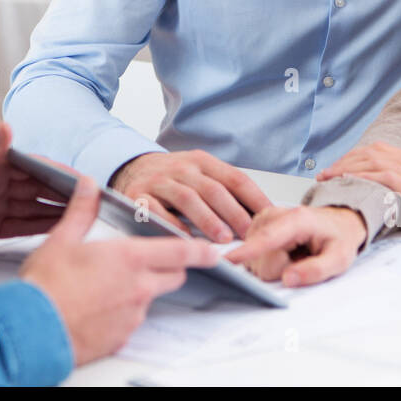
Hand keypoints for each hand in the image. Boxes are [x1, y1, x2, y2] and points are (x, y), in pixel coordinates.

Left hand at [0, 123, 65, 264]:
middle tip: (89, 201)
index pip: (32, 167)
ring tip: (79, 216)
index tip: (79, 179)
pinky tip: (55, 228)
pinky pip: (20, 224)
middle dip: (61, 194)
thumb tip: (7, 128)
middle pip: (36, 188)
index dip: (57, 173)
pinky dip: (38, 226)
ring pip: (31, 206)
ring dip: (54, 211)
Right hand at [21, 176, 220, 365]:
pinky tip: (99, 307)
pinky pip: (131, 321)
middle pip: (173, 276)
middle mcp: (139, 288)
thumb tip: (88, 185)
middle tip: (149, 260)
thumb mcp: (62, 239)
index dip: (202, 250)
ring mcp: (132, 316)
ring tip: (110, 285)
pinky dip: (123, 312)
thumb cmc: (46, 286)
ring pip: (151, 298)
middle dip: (170, 267)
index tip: (214, 250)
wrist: (33, 331)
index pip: (181, 252)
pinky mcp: (121, 338)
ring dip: (142, 289)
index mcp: (130, 259)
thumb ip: (82, 211)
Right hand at [108, 150, 271, 241]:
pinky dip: (172, 224)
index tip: (269, 217)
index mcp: (203, 162)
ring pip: (188, 198)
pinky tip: (185, 238)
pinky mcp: (139, 196)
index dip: (254, 199)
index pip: (235, 179)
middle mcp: (182, 168)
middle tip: (248, 233)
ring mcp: (159, 181)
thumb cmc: (174, 179)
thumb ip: (225, 191)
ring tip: (222, 237)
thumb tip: (260, 217)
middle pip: (213, 189)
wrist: (132, 170)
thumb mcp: (200, 175)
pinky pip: (157, 210)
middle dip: (233, 213)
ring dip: (207, 219)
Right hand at [224, 205, 365, 286]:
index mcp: (297, 220)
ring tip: (294, 255)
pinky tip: (284, 252)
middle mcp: (276, 215)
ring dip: (274, 264)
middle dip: (279, 268)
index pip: (268, 238)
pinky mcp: (257, 227)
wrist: (338, 222)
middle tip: (301, 260)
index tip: (229, 259)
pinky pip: (253, 255)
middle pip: (261, 256)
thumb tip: (288, 279)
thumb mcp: (339, 258)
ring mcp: (264, 220)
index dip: (248, 251)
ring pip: (255, 257)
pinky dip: (268, 259)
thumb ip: (316, 270)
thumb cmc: (338, 237)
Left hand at [318, 142, 400, 237]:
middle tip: (324, 174)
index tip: (337, 169)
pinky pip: (383, 175)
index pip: (377, 152)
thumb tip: (399, 194)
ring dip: (346, 168)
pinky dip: (363, 176)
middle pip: (369, 152)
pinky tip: (349, 182)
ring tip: (328, 178)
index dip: (354, 158)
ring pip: (371, 160)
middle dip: (343, 161)